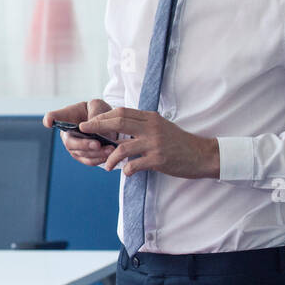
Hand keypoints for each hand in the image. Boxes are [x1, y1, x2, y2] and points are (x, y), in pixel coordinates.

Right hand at [44, 99, 116, 167]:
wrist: (106, 123)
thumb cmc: (97, 111)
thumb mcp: (96, 105)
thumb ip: (94, 113)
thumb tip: (93, 127)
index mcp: (66, 118)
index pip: (53, 117)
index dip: (50, 119)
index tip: (49, 122)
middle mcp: (66, 134)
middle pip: (70, 142)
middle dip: (84, 145)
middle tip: (97, 143)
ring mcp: (73, 147)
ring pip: (81, 154)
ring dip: (96, 153)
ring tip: (110, 150)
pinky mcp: (83, 156)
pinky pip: (89, 161)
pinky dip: (99, 159)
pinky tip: (109, 156)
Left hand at [79, 108, 219, 178]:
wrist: (202, 155)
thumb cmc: (179, 142)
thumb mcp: (161, 126)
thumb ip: (142, 124)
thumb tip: (119, 124)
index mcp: (151, 118)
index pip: (122, 112)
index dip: (104, 116)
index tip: (91, 121)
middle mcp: (151, 127)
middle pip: (118, 122)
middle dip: (97, 126)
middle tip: (83, 130)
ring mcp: (155, 143)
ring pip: (123, 147)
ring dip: (110, 157)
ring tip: (106, 165)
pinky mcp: (159, 160)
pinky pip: (135, 165)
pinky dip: (126, 169)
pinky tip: (125, 173)